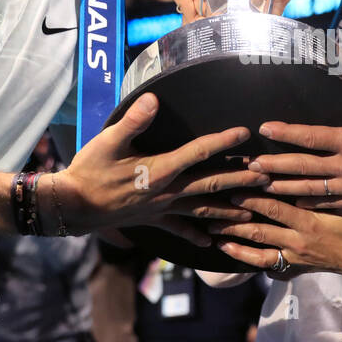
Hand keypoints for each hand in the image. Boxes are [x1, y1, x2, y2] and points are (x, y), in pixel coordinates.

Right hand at [56, 93, 268, 245]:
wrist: (73, 206)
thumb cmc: (89, 170)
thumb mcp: (107, 141)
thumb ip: (133, 121)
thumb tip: (153, 100)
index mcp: (159, 170)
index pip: (197, 152)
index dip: (221, 141)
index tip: (244, 132)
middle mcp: (167, 192)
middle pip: (211, 184)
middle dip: (241, 180)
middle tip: (267, 176)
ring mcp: (162, 208)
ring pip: (203, 209)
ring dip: (230, 210)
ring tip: (255, 211)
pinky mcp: (154, 219)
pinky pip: (181, 229)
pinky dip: (197, 235)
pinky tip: (212, 241)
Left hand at [210, 194, 341, 285]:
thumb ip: (327, 189)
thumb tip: (306, 170)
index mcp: (309, 222)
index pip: (273, 206)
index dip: (251, 196)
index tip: (234, 184)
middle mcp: (297, 240)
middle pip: (258, 228)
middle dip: (233, 217)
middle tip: (211, 206)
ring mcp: (294, 255)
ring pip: (257, 248)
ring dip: (233, 239)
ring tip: (211, 229)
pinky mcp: (295, 265)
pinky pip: (267, 264)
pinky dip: (246, 258)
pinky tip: (228, 250)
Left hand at [249, 67, 341, 207]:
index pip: (313, 137)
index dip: (287, 133)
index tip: (266, 128)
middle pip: (304, 167)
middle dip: (275, 166)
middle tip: (250, 166)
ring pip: (311, 189)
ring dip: (285, 186)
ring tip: (262, 185)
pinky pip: (328, 203)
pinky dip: (308, 203)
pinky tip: (292, 202)